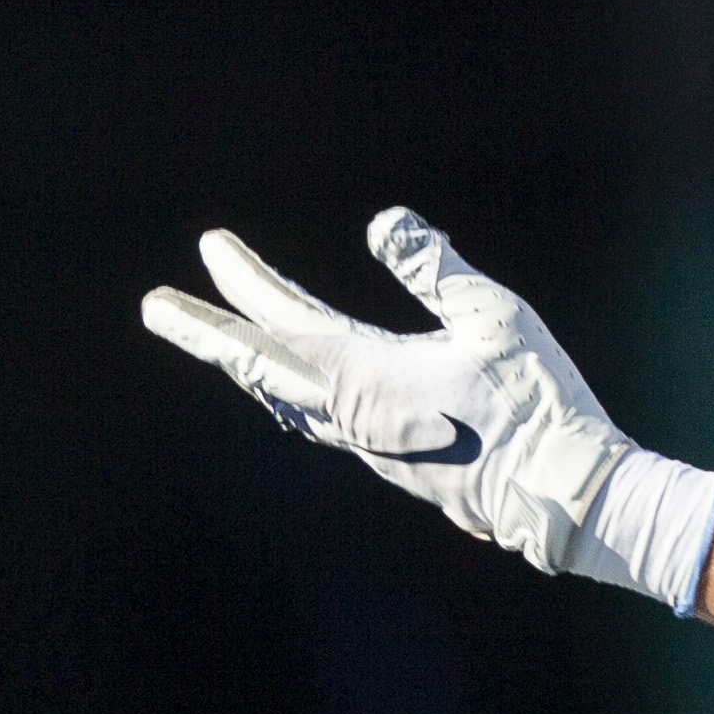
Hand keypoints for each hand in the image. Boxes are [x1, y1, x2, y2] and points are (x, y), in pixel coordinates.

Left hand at [142, 207, 633, 574]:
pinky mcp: (389, 461)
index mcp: (362, 373)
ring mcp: (364, 444)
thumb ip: (434, 267)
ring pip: (281, 399)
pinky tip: (298, 392)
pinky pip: (312, 421)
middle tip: (156, 307)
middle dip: (205, 333)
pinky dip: (285, 393)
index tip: (210, 245)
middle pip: (256, 367)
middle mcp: (346, 413)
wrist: (556, 492)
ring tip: (220, 345)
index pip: (283, 316)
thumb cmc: (532, 401)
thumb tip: (385, 221)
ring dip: (245, 365)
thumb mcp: (494, 316)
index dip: (244, 279)